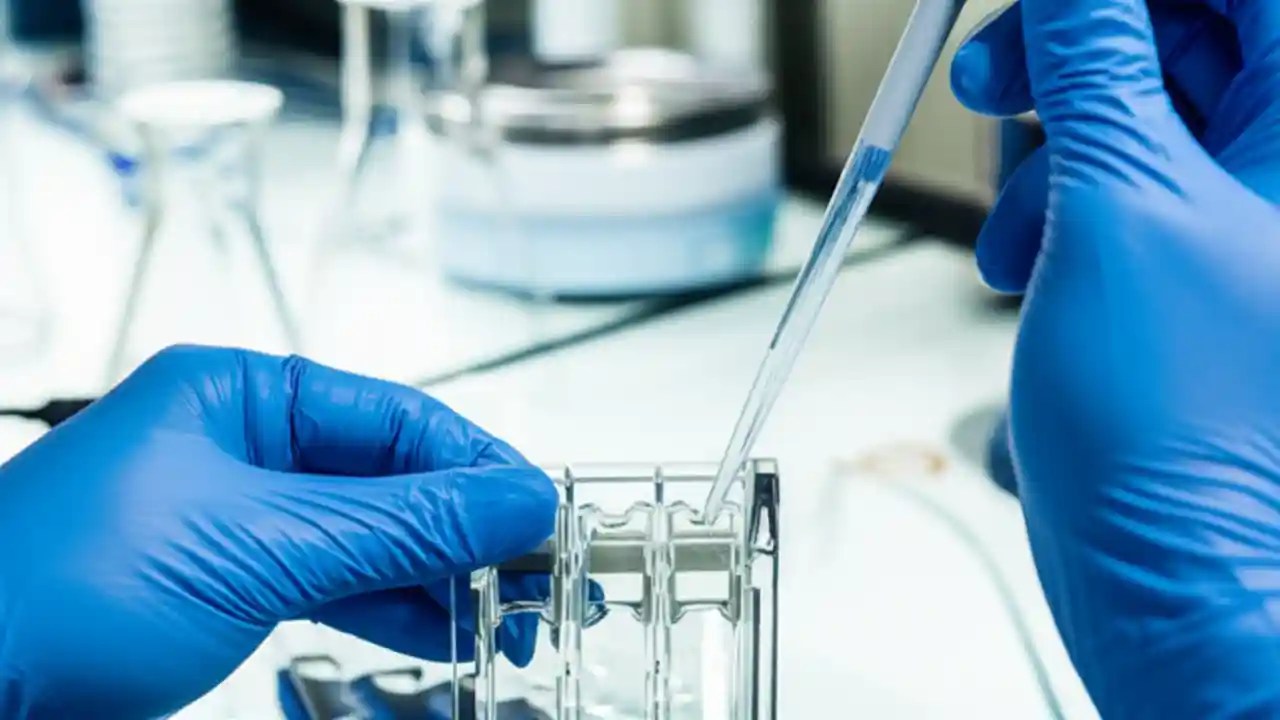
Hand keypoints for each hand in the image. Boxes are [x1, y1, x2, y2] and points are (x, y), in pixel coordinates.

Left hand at [0, 346, 556, 718]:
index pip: (394, 419)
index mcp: (238, 394)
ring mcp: (241, 519)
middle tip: (537, 573)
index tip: (539, 512)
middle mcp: (243, 447)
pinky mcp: (235, 585)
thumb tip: (513, 501)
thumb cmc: (52, 587)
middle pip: (391, 478)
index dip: (476, 466)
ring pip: (373, 537)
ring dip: (442, 575)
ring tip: (508, 611)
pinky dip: (397, 608)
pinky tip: (447, 626)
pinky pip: (340, 584)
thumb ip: (402, 524)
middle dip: (468, 528)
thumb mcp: (259, 543)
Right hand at [952, 1, 1279, 716]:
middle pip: (1172, 30)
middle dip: (1065, 50)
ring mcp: (1236, 209)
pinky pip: (1105, 178)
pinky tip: (1025, 260)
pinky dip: (1047, 203)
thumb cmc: (1181, 430)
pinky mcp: (1179, 253)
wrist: (1170, 568)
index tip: (1044, 14)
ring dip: (1043, 145)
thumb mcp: (1116, 207)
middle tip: (993, 80)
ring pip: (1125, 104)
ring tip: (1018, 227)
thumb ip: (1091, 61)